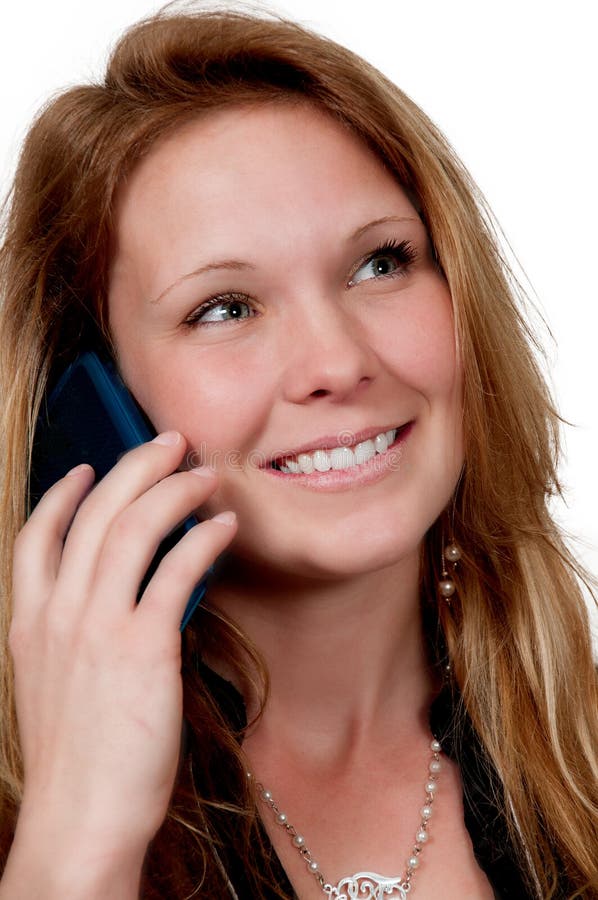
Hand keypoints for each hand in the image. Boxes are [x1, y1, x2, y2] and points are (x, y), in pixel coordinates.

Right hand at [7, 431, 236, 884]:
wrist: (78, 822)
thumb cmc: (78, 760)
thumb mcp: (58, 687)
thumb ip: (77, 638)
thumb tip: (121, 603)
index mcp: (30, 623)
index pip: (36, 537)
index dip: (63, 495)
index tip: (89, 469)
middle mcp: (56, 614)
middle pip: (93, 514)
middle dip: (133, 468)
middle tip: (170, 444)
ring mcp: (95, 627)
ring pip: (132, 528)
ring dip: (173, 491)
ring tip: (206, 474)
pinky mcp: (140, 648)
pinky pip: (175, 571)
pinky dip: (203, 540)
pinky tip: (225, 528)